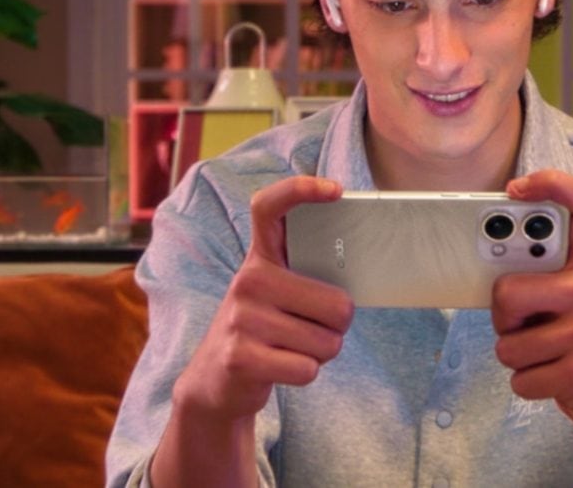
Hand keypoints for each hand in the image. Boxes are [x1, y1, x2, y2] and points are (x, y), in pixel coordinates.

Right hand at [171, 176, 354, 422]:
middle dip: (338, 326)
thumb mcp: (277, 295)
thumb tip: (358, 280)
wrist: (213, 383)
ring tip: (290, 348)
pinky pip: (307, 368)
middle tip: (312, 328)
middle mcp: (249, 280)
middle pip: (338, 305)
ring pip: (327, 342)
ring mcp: (242, 317)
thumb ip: (307, 278)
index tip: (336, 190)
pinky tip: (280, 367)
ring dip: (320, 353)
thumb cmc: (264, 331)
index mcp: (261, 259)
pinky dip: (305, 373)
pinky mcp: (240, 356)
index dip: (301, 190)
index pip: (270, 208)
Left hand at [491, 170, 572, 439]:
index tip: (515, 188)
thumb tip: (484, 258)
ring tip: (549, 353)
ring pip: (508, 344)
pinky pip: (520, 377)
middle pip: (506, 292)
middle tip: (526, 324)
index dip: (550, 184)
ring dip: (518, 356)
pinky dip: (528, 383)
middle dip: (503, 318)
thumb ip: (544, 272)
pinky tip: (556, 376)